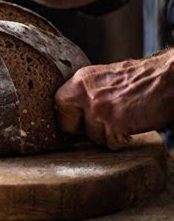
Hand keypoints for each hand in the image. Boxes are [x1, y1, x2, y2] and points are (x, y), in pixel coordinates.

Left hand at [55, 51, 173, 149]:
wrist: (166, 78)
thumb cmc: (139, 79)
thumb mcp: (104, 77)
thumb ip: (86, 91)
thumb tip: (74, 112)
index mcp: (81, 80)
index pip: (58, 104)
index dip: (68, 116)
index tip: (79, 121)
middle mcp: (85, 93)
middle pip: (67, 124)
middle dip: (83, 130)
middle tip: (100, 126)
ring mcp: (99, 109)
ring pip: (93, 137)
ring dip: (108, 135)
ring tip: (123, 120)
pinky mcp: (116, 123)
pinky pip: (111, 143)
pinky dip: (122, 140)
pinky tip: (131, 126)